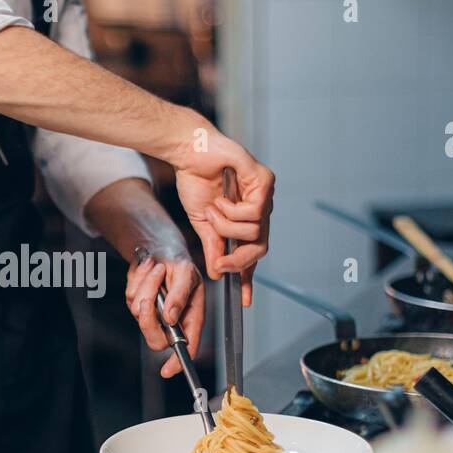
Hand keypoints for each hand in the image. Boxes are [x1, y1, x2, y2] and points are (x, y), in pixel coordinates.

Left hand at [125, 251, 204, 378]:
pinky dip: (138, 279)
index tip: (167, 370)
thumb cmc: (179, 263)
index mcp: (190, 317)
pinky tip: (148, 269)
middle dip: (149, 316)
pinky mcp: (136, 305)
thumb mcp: (187, 273)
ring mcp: (152, 314)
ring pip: (140, 311)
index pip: (186, 347)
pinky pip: (130, 297)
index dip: (178, 362)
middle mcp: (171, 321)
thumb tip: (172, 317)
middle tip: (152, 293)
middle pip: (155, 338)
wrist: (160, 249)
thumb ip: (181, 295)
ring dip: (147, 284)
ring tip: (157, 268)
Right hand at [167, 115, 273, 304]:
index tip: (246, 300)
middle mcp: (259, 208)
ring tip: (214, 208)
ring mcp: (264, 195)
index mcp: (245, 218)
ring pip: (254, 231)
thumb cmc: (195, 179)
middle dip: (239, 259)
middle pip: (260, 247)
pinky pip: (254, 213)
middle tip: (220, 262)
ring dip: (227, 225)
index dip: (249, 275)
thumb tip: (216, 272)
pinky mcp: (264, 181)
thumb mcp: (203, 222)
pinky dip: (232, 210)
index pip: (252, 251)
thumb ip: (213, 246)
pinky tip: (222, 198)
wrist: (188, 153)